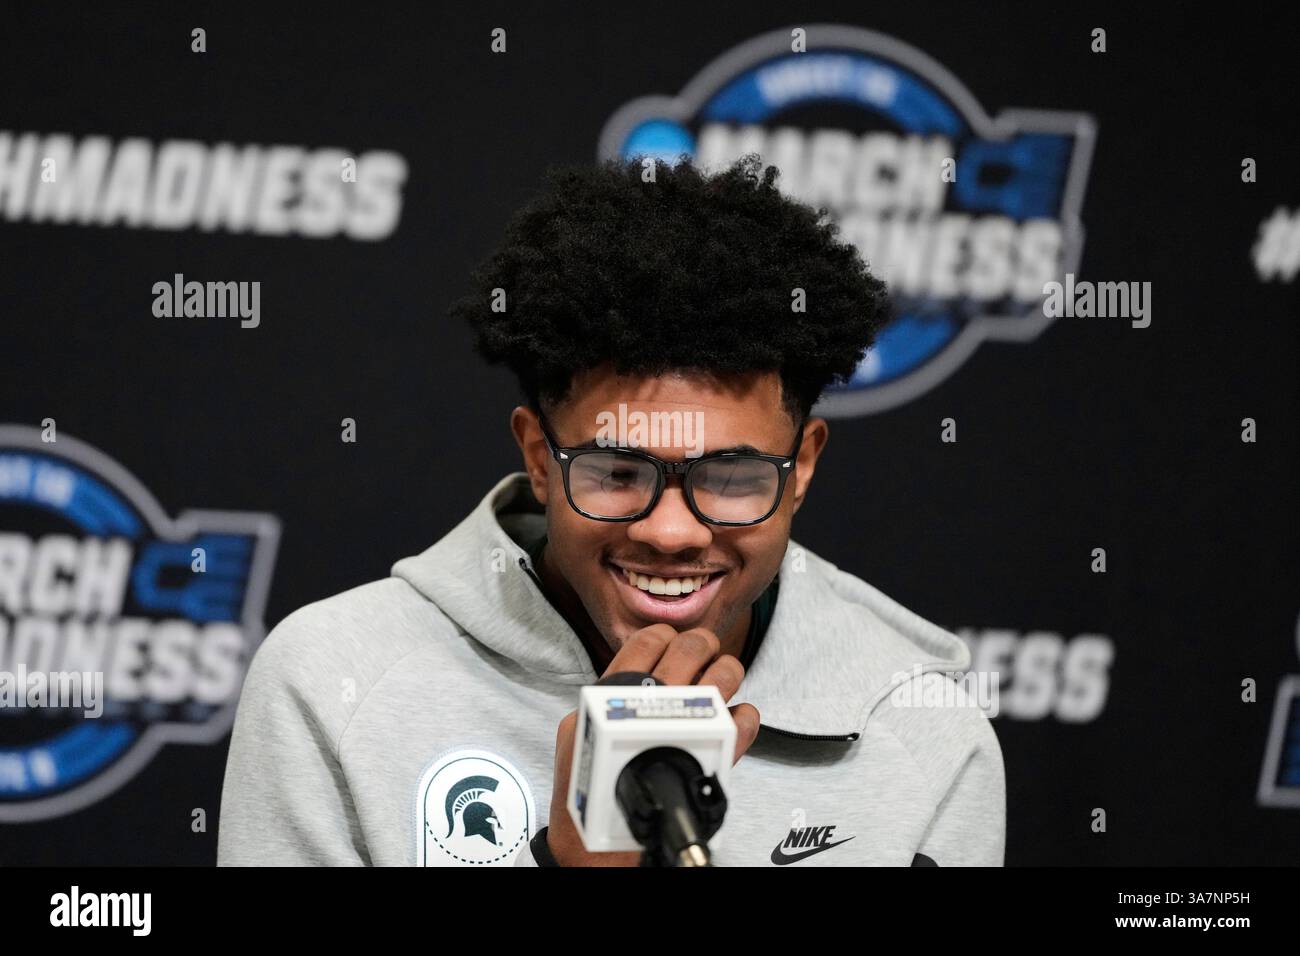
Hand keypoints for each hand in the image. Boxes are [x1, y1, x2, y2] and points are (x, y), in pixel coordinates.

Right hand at [545, 622, 761, 865]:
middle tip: (705, 652)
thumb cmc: (590, 794)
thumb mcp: (579, 736)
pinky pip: (741, 726)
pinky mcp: (707, 763)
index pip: (644, 641)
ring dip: (729, 672)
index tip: (672, 639)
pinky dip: (746, 716)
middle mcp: (644, 710)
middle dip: (704, 644)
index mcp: (607, 699)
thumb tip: (640, 673)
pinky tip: (738, 718)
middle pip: (688, 650)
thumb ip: (606, 702)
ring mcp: (679, 733)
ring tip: (724, 677)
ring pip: (721, 679)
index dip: (665, 633)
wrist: (598, 852)